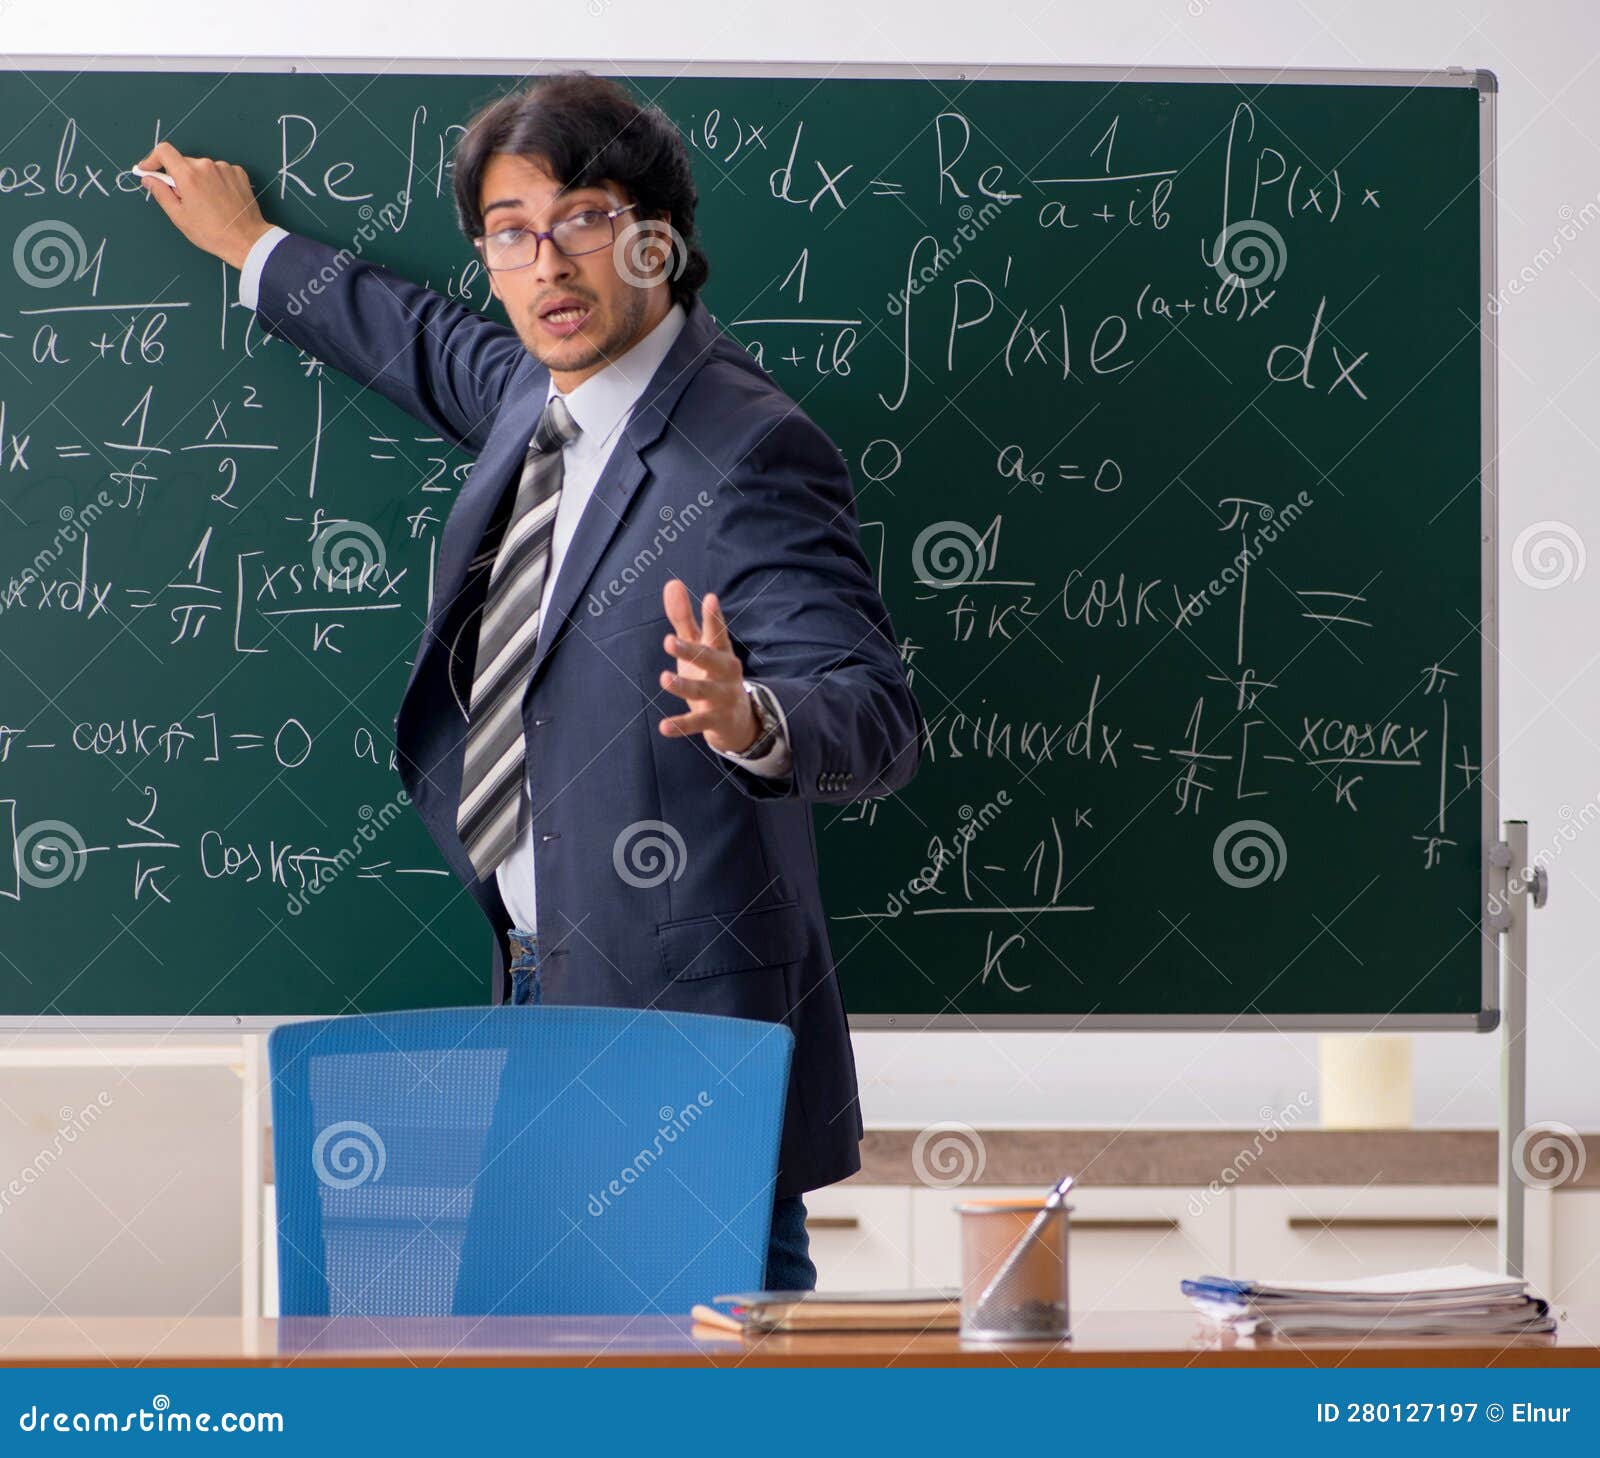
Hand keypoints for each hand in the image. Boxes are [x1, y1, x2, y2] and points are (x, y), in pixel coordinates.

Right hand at [132, 141, 274, 270]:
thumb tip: (148, 178)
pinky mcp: (239, 173)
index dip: (153, 159)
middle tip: (184, 198)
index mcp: (189, 174)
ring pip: (203, 168)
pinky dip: (216, 181)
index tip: (149, 170)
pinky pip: (220, 172)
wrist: (247, 241)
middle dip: (179, 176)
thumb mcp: (179, 216)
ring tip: (207, 203)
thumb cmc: (212, 233)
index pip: (163, 151)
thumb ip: (160, 193)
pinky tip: (221, 199)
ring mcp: (225, 168)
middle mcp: (207, 165)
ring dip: (199, 179)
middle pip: (184, 162)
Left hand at [658, 579, 759, 752]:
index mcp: (720, 650)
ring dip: (684, 686)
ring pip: (703, 691)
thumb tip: (672, 583)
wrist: (737, 719)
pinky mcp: (716, 720)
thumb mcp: (698, 646)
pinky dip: (681, 725)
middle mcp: (725, 672)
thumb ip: (683, 618)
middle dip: (691, 651)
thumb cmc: (711, 674)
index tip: (709, 599)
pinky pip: (698, 723)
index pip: (717, 631)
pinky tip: (663, 727)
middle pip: (710, 659)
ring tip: (664, 678)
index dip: (713, 617)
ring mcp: (723, 697)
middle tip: (669, 641)